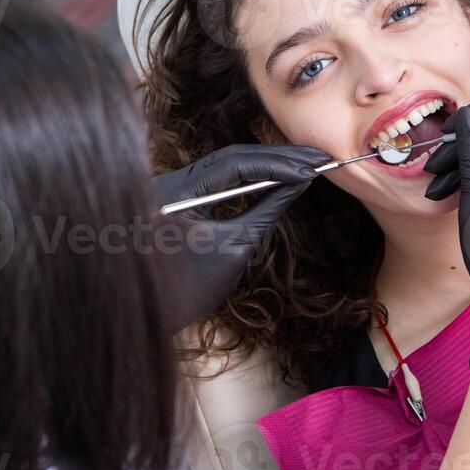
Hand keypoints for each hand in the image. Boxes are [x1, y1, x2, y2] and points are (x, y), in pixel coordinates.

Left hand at [152, 143, 330, 330]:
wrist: (151, 313)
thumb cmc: (191, 290)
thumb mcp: (235, 248)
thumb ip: (266, 209)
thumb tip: (299, 181)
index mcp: (176, 194)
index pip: (233, 164)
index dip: (277, 164)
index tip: (312, 170)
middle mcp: (168, 180)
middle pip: (230, 156)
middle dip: (276, 157)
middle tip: (318, 157)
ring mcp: (170, 185)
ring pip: (224, 162)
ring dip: (265, 162)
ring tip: (305, 162)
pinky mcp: (176, 194)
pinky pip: (215, 176)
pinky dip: (247, 174)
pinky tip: (276, 173)